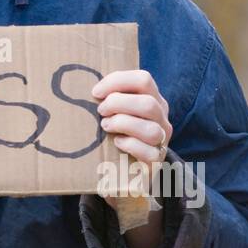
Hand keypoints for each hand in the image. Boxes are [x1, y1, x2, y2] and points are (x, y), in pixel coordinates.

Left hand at [90, 69, 171, 212]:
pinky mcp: (157, 160)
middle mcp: (162, 117)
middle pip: (147, 103)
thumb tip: (84, 86)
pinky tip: (117, 143)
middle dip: (117, 104)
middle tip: (100, 111)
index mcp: (153, 98)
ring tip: (106, 126)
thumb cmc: (117, 131)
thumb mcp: (117, 109)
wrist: (128, 168)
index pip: (143, 79)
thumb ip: (109, 96)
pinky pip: (149, 152)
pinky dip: (130, 146)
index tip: (95, 92)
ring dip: (122, 125)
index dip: (117, 82)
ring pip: (150, 129)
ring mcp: (162, 139)